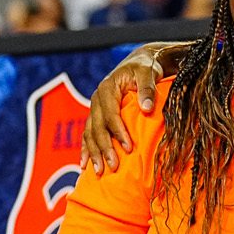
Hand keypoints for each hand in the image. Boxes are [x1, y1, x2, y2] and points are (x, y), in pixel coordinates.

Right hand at [81, 45, 171, 173]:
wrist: (139, 62)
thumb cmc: (146, 67)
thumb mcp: (148, 72)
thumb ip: (147, 88)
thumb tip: (146, 108)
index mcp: (107, 88)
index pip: (111, 114)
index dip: (118, 132)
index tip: (128, 148)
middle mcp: (97, 99)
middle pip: (97, 127)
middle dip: (104, 148)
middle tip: (113, 166)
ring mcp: (95, 108)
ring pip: (90, 133)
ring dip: (94, 153)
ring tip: (99, 171)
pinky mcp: (97, 115)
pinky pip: (88, 134)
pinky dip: (86, 149)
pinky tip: (85, 165)